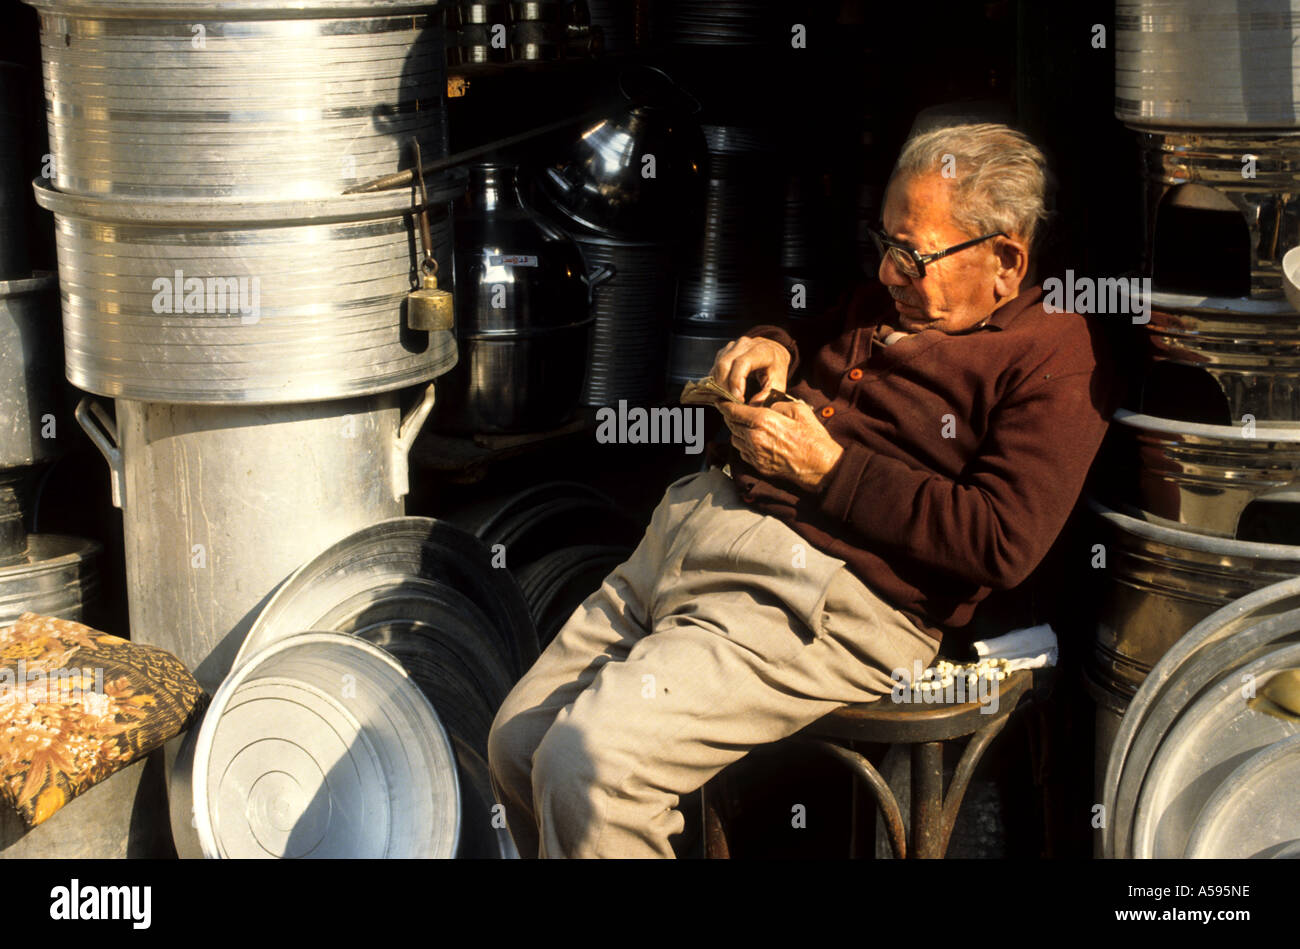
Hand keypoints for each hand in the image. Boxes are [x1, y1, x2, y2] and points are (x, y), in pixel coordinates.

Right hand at [710, 336, 790, 403]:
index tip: (738, 399)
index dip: (736, 381)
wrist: (772, 354)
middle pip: (725, 363)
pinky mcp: (725, 351)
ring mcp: (733, 346)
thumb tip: (753, 406)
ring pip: (718, 365)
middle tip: (729, 402)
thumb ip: (768, 396)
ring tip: (727, 399)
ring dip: (719, 384)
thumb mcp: (778, 383)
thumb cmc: (775, 370)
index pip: (742, 362)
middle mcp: (745, 344)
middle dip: (724, 386)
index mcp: (762, 350)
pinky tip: (723, 391)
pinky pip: (715, 366)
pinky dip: (716, 380)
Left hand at [717, 399, 843, 491]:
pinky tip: (753, 440)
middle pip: (731, 424)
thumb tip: (767, 406)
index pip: (734, 411)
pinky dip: (743, 444)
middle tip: (733, 411)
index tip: (720, 401)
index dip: (724, 404)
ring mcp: (754, 453)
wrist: (819, 466)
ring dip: (736, 431)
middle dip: (730, 416)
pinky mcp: (757, 465)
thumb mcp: (799, 410)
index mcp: (763, 421)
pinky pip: (742, 452)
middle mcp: (754, 437)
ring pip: (734, 438)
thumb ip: (777, 404)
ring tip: (745, 425)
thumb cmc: (812, 438)